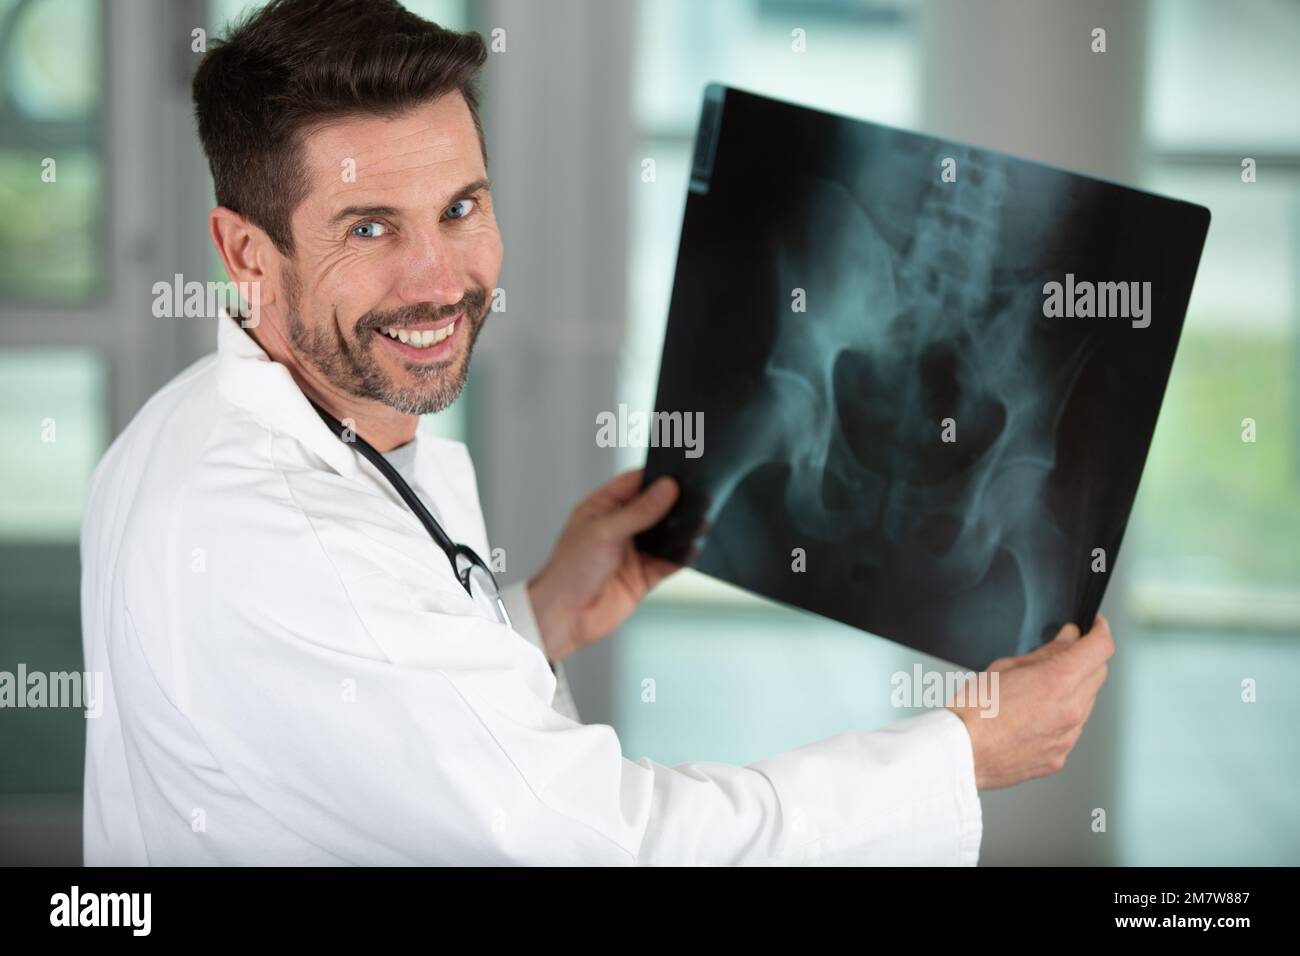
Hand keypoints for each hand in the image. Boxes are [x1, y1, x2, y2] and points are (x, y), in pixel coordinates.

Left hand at [527, 469, 682, 661]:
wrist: (564, 617)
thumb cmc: (568, 571)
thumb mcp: (603, 532)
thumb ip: (638, 512)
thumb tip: (667, 489)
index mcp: (602, 509)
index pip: (634, 484)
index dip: (656, 476)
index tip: (680, 471)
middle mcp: (619, 528)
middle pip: (654, 508)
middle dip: (675, 502)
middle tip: (699, 493)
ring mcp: (633, 552)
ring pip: (666, 535)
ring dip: (683, 530)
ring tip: (703, 520)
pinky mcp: (643, 576)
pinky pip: (669, 562)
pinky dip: (682, 556)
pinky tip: (693, 548)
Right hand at [946, 614, 1113, 789]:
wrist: (960, 752)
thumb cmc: (973, 711)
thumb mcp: (1005, 666)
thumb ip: (1045, 653)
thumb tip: (1067, 641)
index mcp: (1057, 682)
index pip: (1100, 648)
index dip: (1099, 630)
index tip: (1094, 626)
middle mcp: (1070, 711)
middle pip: (1098, 673)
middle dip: (1085, 658)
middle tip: (1061, 653)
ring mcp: (1067, 737)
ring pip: (1086, 702)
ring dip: (1073, 689)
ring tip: (1037, 690)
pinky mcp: (1059, 757)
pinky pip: (1071, 729)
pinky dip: (1060, 717)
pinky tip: (1033, 716)